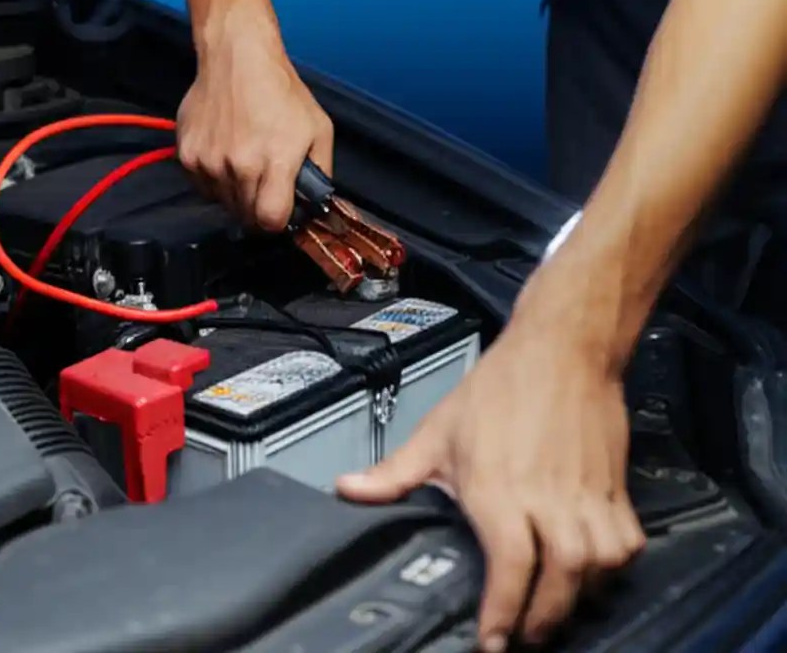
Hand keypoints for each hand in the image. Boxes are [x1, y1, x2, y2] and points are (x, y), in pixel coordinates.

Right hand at [176, 28, 333, 230]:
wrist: (236, 59)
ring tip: (245, 164)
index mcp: (275, 160)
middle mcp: (239, 165)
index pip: (270, 220)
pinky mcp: (187, 155)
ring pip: (224, 203)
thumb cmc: (281, 91)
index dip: (277, 221)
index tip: (279, 211)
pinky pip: (203, 188)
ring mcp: (209, 162)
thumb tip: (315, 205)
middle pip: (246, 216)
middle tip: (265, 184)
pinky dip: (215, 181)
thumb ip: (320, 171)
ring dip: (236, 194)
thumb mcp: (318, 129)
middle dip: (258, 207)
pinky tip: (226, 156)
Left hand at [336, 307, 645, 650]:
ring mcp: (587, 496)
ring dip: (579, 599)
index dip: (503, 613)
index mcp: (499, 491)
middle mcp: (548, 500)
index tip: (492, 642)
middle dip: (543, 621)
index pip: (509, 569)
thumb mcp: (437, 432)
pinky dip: (613, 568)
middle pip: (561, 581)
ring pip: (598, 568)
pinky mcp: (616, 489)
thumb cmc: (499, 388)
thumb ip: (394, 473)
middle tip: (522, 639)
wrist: (562, 350)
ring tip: (552, 614)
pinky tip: (591, 576)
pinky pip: (626, 545)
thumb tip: (348, 490)